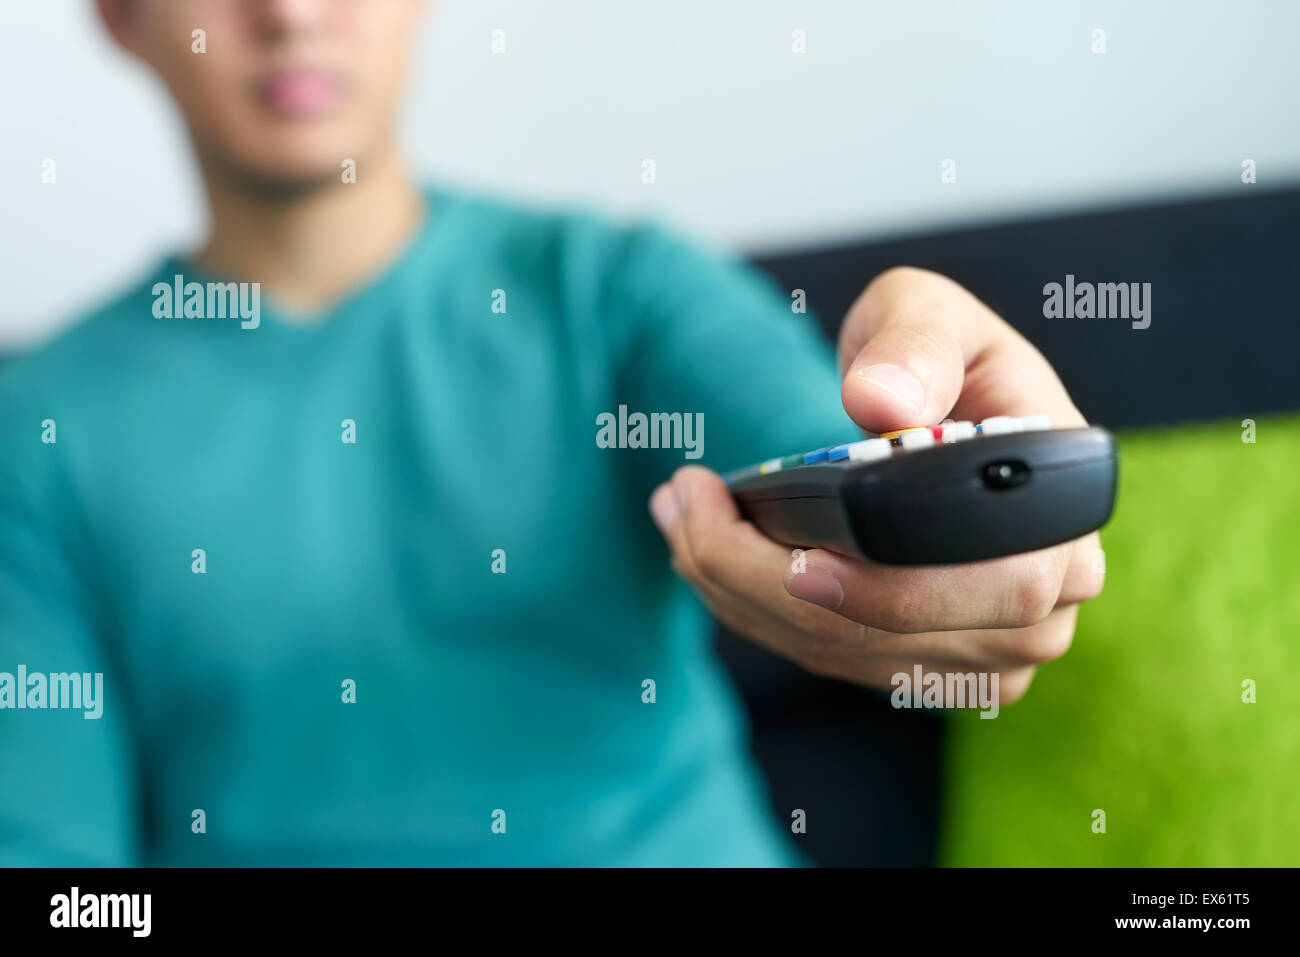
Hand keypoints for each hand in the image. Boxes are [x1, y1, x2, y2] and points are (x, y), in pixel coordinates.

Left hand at [648, 267, 1104, 705]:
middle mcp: (1045, 604)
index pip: (997, 586)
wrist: (946, 408)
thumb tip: (883, 405)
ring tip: (678, 516)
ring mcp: (989, 650)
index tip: (791, 555)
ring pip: (840, 651)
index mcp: (1067, 516)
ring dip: (734, 591)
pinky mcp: (928, 666)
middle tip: (683, 505)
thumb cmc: (943, 357)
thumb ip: (916, 346)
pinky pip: (825, 656)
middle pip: (891, 631)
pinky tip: (707, 554)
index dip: (888, 589)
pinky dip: (751, 611)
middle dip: (760, 578)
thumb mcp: (934, 316)